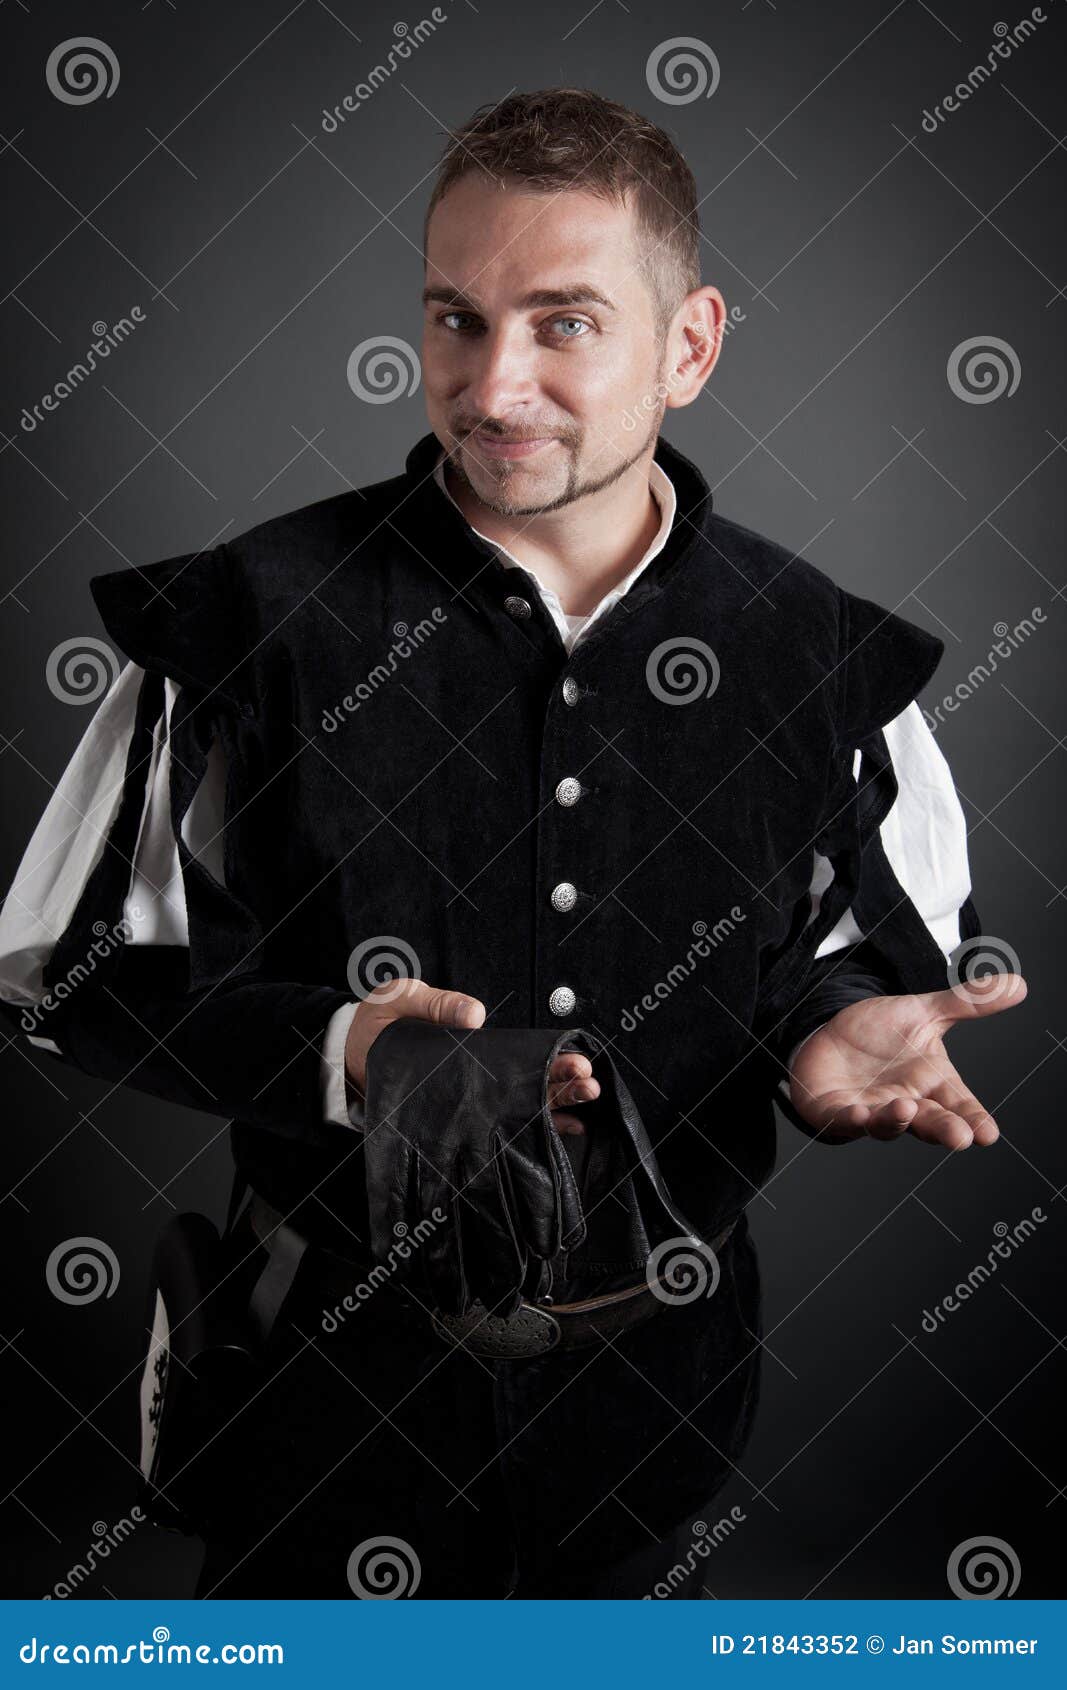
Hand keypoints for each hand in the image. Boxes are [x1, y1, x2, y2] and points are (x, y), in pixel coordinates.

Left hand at [344, 980, 600, 1135]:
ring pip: (522, 1106)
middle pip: (532, 1080)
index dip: (553, 1056)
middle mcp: (479, 1073)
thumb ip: (436, 1003)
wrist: (345, 1056)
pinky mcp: (453, 1122)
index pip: (524, 1051)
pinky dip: (528, 1136)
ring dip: (554, 1108)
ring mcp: (469, 1099)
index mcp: (475, 1042)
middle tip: (590, 1084)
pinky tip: (555, 1138)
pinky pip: (495, 1131)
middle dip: (564, 1082)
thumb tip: (477, 1014)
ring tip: (583, 1109)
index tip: (578, 1060)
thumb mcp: (402, 1000)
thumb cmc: (378, 1021)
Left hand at [787, 973, 1027, 1147]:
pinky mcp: (835, 1112)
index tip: (989, 1134)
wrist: (829, 1033)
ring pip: (887, 1125)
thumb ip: (968, 1003)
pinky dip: (852, 1120)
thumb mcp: (925, 1012)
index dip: (975, 1120)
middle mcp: (905, 1103)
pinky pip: (843, 1121)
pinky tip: (859, 1115)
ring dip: (895, 1120)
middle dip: (944, 1130)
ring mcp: (870, 1112)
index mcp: (932, 1083)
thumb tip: (1019, 985)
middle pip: (929, 1122)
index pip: (960, 1105)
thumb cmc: (881, 1033)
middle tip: (961, 1138)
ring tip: (906, 1109)